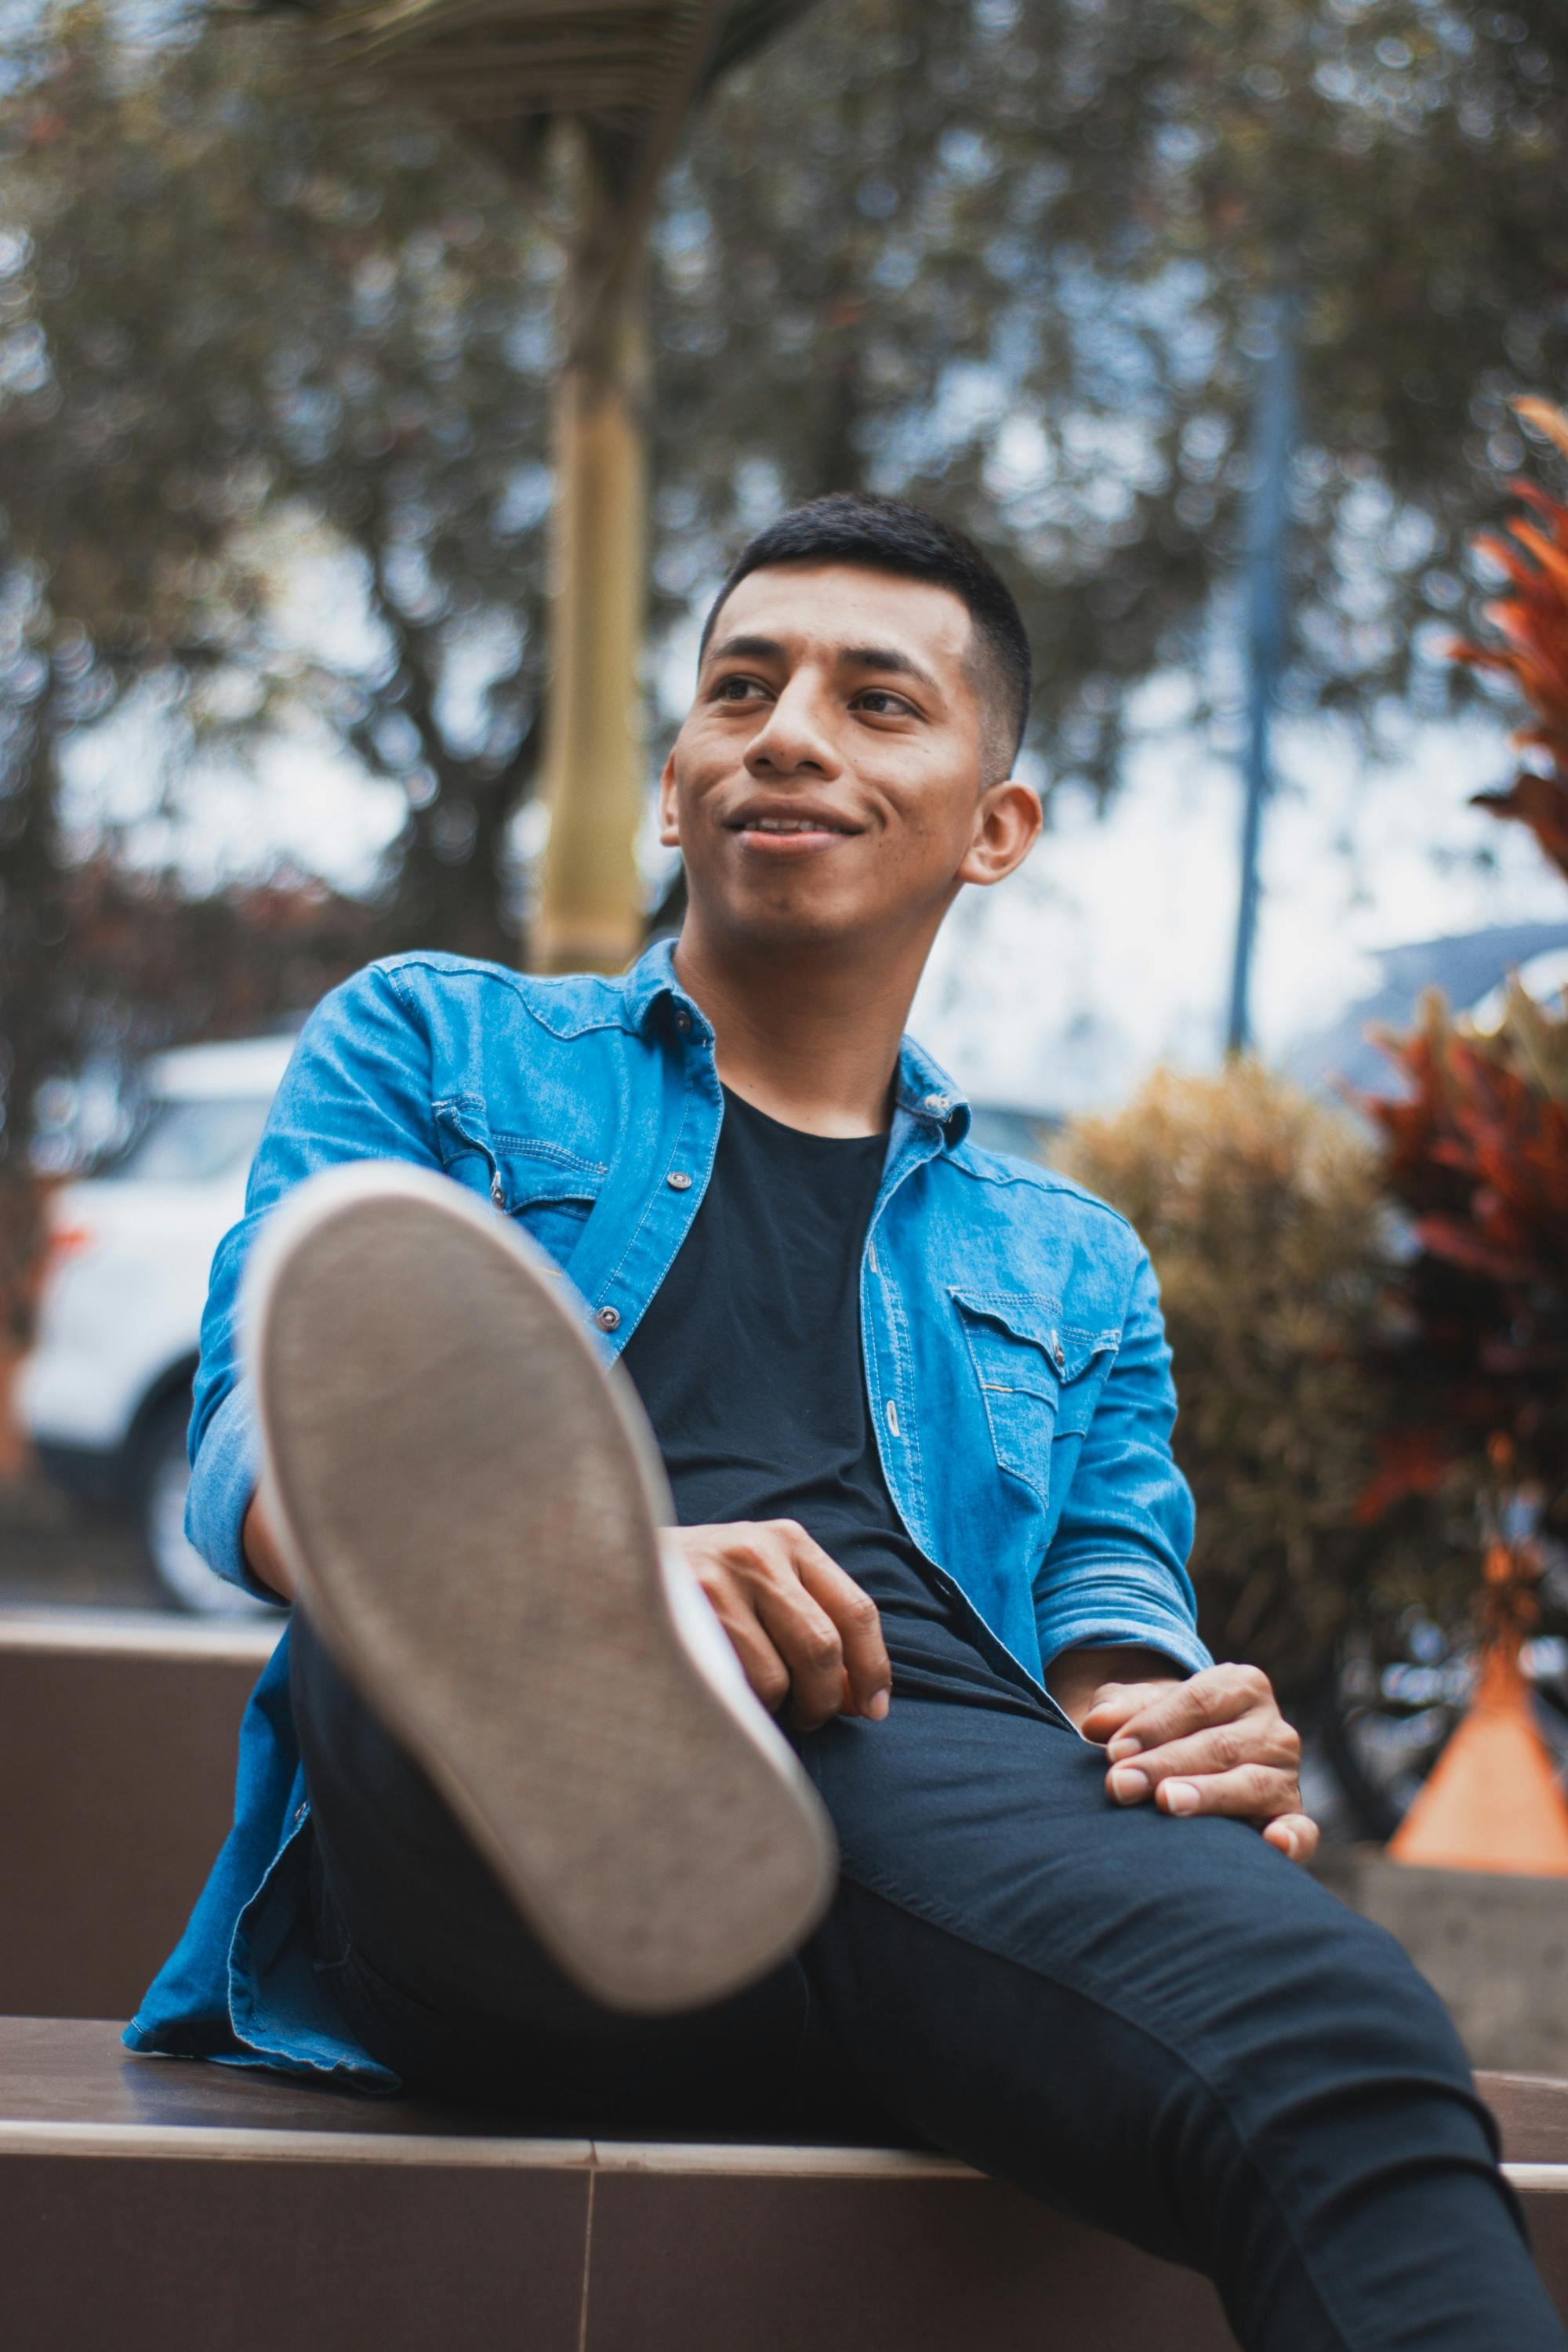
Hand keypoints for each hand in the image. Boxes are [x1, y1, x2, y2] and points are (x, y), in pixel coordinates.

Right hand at [664, 1520, 890, 1731]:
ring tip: (757, 1700)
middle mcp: (758, 1551)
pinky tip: (722, 1689)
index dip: (873, 1668)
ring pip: (780, 1675)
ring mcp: (719, 1579)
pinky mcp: (687, 1610)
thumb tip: (861, 1698)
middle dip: (827, 1699)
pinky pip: (737, 1684)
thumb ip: (808, 1619)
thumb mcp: (756, 1579)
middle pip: (825, 1647)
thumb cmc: (695, 1588)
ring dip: (778, 1707)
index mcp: (788, 1540)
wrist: (607, 1560)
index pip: (857, 1610)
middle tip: (812, 1718)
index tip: (873, 1710)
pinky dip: (741, 1704)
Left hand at [1080, 1662, 1317, 1863]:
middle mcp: (1273, 1727)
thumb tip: (1095, 1724)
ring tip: (1168, 1802)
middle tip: (1120, 1785)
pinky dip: (1292, 1838)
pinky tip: (1272, 1844)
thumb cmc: (1167, 1730)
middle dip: (1164, 1765)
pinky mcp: (1292, 1817)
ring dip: (1208, 1795)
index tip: (1112, 1751)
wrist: (1196, 1759)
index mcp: (1241, 1685)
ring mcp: (1287, 1774)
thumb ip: (1122, 1709)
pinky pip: (1302, 1829)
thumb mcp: (1145, 1708)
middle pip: (1219, 1744)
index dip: (1153, 1725)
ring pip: (1251, 1784)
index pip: (1197, 1702)